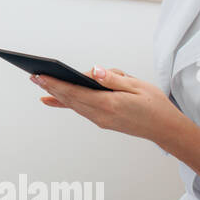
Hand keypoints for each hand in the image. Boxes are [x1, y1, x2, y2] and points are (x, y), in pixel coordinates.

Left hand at [33, 66, 181, 142]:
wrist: (166, 129)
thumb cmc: (154, 104)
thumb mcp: (137, 86)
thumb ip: (113, 79)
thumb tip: (94, 71)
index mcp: (109, 104)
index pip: (76, 92)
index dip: (56, 84)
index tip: (41, 75)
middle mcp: (101, 115)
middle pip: (70, 99)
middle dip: (51, 87)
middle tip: (33, 76)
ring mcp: (101, 120)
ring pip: (73, 105)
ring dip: (56, 94)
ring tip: (41, 83)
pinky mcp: (103, 121)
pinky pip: (80, 110)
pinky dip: (66, 102)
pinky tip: (53, 99)